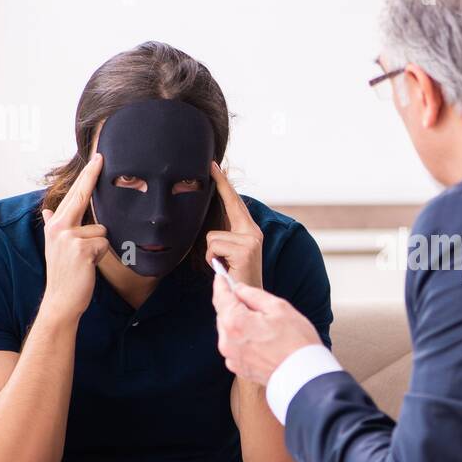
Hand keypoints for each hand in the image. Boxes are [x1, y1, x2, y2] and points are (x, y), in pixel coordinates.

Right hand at [40, 152, 107, 321]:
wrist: (61, 299)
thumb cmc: (64, 272)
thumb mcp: (55, 245)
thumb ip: (54, 224)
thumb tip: (48, 209)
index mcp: (55, 224)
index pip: (74, 194)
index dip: (86, 176)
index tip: (96, 157)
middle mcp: (59, 226)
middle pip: (82, 196)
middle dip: (92, 176)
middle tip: (100, 155)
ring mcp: (69, 237)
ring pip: (102, 230)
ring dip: (99, 246)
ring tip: (85, 260)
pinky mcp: (81, 248)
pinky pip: (104, 244)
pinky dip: (100, 256)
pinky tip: (88, 266)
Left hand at [205, 162, 263, 288]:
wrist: (248, 297)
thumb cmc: (234, 276)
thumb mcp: (228, 252)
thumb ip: (223, 236)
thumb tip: (207, 224)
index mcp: (249, 230)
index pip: (235, 203)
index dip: (224, 184)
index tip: (215, 166)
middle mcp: (253, 231)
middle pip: (230, 203)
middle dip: (221, 184)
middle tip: (212, 163)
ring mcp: (251, 239)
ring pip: (213, 235)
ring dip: (211, 252)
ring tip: (222, 264)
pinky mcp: (245, 249)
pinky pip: (214, 246)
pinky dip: (212, 259)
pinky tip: (223, 267)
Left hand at [213, 278, 320, 384]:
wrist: (304, 376)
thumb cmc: (296, 342)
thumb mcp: (279, 308)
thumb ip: (253, 295)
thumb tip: (238, 289)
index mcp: (235, 322)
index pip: (221, 297)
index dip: (221, 284)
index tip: (220, 277)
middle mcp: (227, 341)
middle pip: (223, 314)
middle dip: (234, 306)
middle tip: (254, 303)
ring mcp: (231, 357)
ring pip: (228, 331)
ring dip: (239, 324)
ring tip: (264, 326)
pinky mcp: (238, 368)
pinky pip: (234, 347)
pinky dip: (242, 340)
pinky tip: (261, 340)